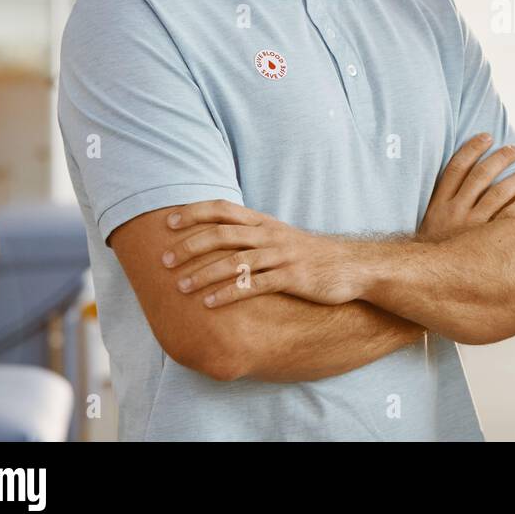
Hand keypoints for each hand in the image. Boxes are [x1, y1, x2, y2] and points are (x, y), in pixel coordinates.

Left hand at [161, 200, 365, 307]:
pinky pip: (254, 285)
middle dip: (189, 246)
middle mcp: (269, 235)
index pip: (222, 209)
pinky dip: (228, 294)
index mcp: (263, 222)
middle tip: (164, 261)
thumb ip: (250, 235)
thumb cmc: (308, 255)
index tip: (167, 222)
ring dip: (203, 274)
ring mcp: (281, 256)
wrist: (350, 266)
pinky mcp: (291, 278)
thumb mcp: (278, 238)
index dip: (193, 213)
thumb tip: (214, 238)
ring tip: (180, 287)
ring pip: (234, 261)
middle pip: (222, 234)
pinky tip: (209, 304)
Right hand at [418, 134, 514, 242]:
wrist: (429, 278)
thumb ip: (444, 198)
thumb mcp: (431, 219)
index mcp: (439, 202)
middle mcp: (455, 210)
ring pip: (498, 193)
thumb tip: (462, 175)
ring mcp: (471, 226)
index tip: (487, 136)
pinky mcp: (486, 241)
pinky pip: (509, 217)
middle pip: (480, 176)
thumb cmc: (434, 246)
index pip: (456, 167)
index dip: (472, 149)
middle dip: (500, 158)